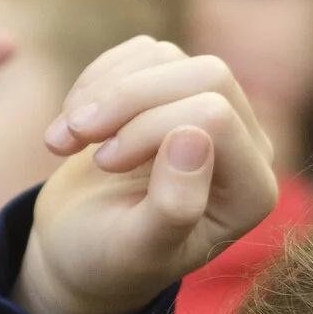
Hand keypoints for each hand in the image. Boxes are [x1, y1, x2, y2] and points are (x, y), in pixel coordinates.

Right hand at [16, 39, 279, 313]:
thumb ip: (174, 207)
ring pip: (167, 58)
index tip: (104, 164)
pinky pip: (143, 53)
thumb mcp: (135, 249)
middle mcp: (244, 145)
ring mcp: (209, 110)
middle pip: (205, 73)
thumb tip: (196, 137)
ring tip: (63, 139)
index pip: (214, 115)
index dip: (150, 127)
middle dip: (129, 96)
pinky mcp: (173, 90)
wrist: (78, 250)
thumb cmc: (109, 261)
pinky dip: (97, 79)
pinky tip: (72, 123)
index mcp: (249, 193)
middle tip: (75, 135)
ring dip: (103, 90)